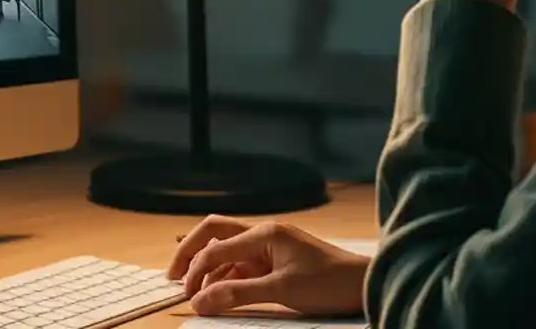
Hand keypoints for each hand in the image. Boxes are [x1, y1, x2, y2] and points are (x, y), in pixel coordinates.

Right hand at [166, 215, 368, 316]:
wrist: (364, 285)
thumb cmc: (328, 283)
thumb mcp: (282, 291)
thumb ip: (238, 294)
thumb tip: (200, 301)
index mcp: (264, 234)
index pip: (217, 247)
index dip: (196, 271)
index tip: (186, 296)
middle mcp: (263, 234)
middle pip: (214, 234)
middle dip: (190, 253)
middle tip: (172, 277)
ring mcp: (269, 247)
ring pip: (227, 251)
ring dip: (208, 268)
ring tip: (193, 291)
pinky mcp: (275, 261)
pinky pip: (242, 265)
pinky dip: (226, 278)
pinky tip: (218, 293)